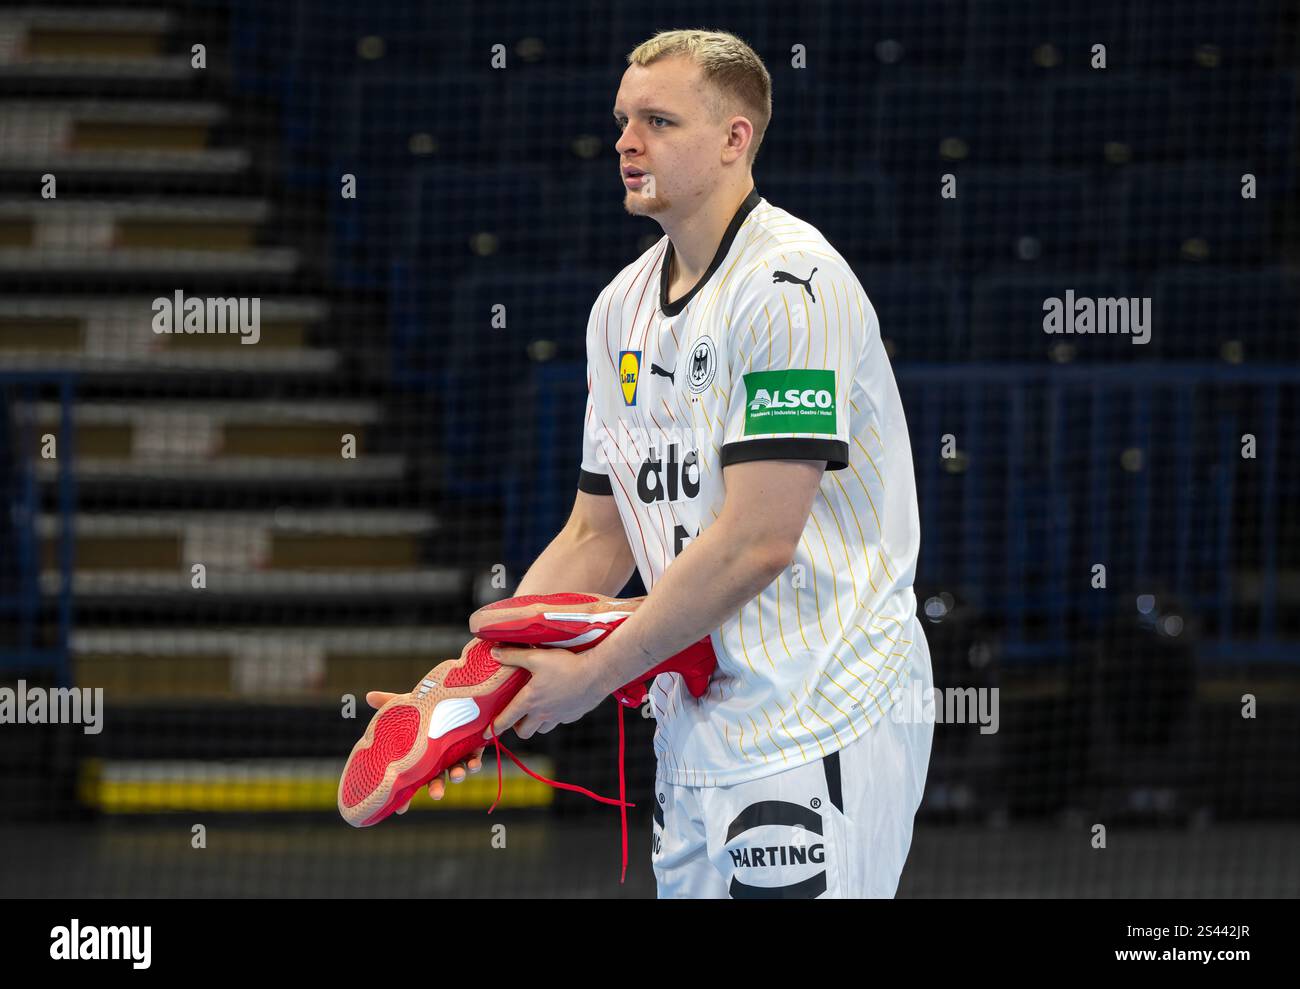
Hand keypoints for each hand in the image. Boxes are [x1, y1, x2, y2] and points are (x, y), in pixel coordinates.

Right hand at [365, 691, 483, 813]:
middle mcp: (439, 758)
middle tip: (436, 795)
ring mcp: (457, 754)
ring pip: (457, 771)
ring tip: (456, 776)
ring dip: (457, 775)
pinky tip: (473, 763)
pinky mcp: (475, 745)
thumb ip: (390, 701)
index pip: (412, 779)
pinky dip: (475, 762)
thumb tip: (368, 695)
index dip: (407, 796)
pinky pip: (475, 758)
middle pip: (436, 779)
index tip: (401, 810)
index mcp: (422, 755)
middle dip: (436, 789)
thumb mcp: (410, 704)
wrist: (458, 697)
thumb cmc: (429, 705)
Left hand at [487, 646, 606, 739]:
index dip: (494, 727)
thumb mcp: (537, 656)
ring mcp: (558, 717)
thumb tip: (494, 653)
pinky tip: (556, 703)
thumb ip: (513, 656)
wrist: (597, 674)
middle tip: (515, 716)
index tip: (486, 734)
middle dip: (516, 727)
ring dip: (535, 724)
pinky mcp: (572, 716)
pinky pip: (558, 721)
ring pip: (541, 729)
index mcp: (530, 701)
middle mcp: (542, 713)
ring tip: (535, 711)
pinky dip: (553, 717)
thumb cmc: (567, 665)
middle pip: (523, 732)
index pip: (506, 719)